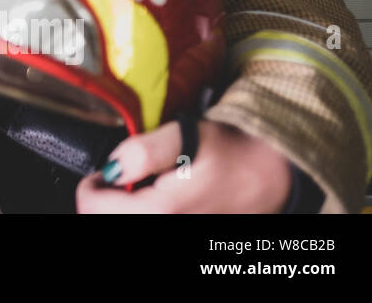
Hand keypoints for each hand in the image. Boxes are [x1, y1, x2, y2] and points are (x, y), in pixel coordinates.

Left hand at [75, 119, 292, 212]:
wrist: (281, 175)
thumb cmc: (236, 151)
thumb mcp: (187, 137)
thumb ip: (143, 151)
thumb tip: (110, 168)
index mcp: (162, 212)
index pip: (95, 210)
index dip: (90, 187)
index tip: (99, 172)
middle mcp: (170, 230)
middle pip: (111, 221)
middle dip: (106, 201)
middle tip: (117, 178)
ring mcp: (184, 233)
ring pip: (133, 223)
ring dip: (125, 208)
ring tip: (140, 187)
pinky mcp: (195, 231)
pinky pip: (154, 223)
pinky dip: (146, 211)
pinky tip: (159, 198)